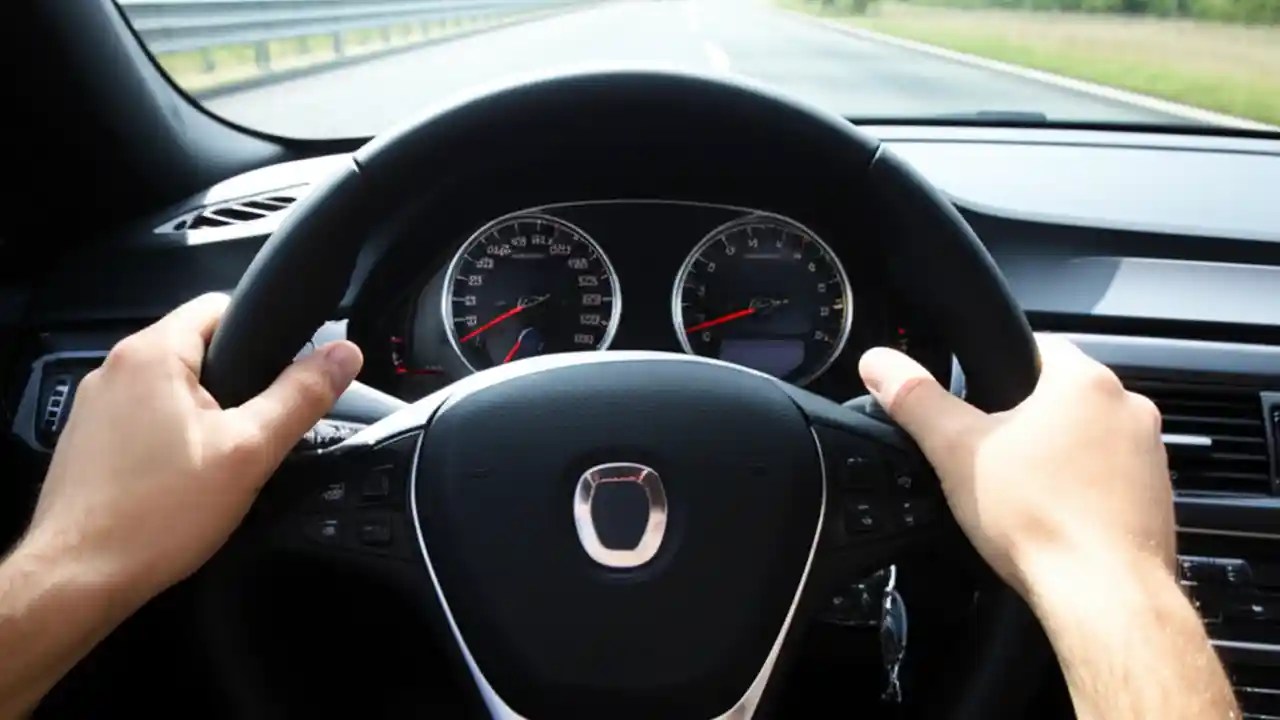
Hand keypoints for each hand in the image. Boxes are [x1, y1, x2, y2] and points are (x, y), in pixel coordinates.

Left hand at [23, 293, 363, 606]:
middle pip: (200, 351)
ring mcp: (97, 408)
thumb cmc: (153, 516)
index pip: (223, 307)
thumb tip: (342, 356)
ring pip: (174, 391)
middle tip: (254, 435)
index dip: (266, 335)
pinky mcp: (90, 443)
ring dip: (205, 418)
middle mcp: (115, 370)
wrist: (78, 580)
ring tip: (219, 465)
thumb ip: (301, 397)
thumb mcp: (250, 451)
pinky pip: (148, 422)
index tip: (286, 375)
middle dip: (237, 388)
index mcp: (152, 354)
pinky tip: (184, 483)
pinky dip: (174, 443)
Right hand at [858, 335, 1174, 597]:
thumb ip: (914, 399)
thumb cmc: (1036, 519)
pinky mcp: (1159, 500)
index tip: (975, 403)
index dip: (997, 370)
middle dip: (1026, 423)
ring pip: (1090, 441)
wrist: (1102, 597)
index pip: (1037, 347)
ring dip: (1059, 458)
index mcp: (1085, 381)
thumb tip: (878, 362)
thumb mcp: (955, 450)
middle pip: (1063, 398)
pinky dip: (1084, 495)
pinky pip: (1112, 482)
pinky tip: (1055, 522)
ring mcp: (1152, 456)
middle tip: (990, 457)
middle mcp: (1130, 409)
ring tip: (1021, 495)